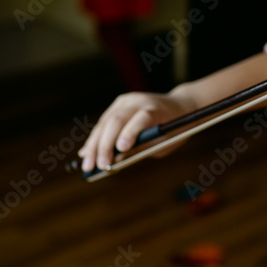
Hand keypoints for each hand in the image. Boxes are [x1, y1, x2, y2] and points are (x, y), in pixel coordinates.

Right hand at [77, 90, 197, 171]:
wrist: (180, 106)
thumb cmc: (175, 129)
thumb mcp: (165, 143)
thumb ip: (142, 148)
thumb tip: (115, 160)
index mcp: (156, 109)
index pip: (142, 118)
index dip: (130, 132)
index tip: (121, 150)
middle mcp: (139, 101)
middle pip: (117, 121)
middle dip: (105, 145)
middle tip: (98, 166)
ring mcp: (127, 100)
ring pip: (105, 122)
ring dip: (95, 144)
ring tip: (88, 165)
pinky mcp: (119, 103)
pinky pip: (105, 121)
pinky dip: (96, 138)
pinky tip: (87, 153)